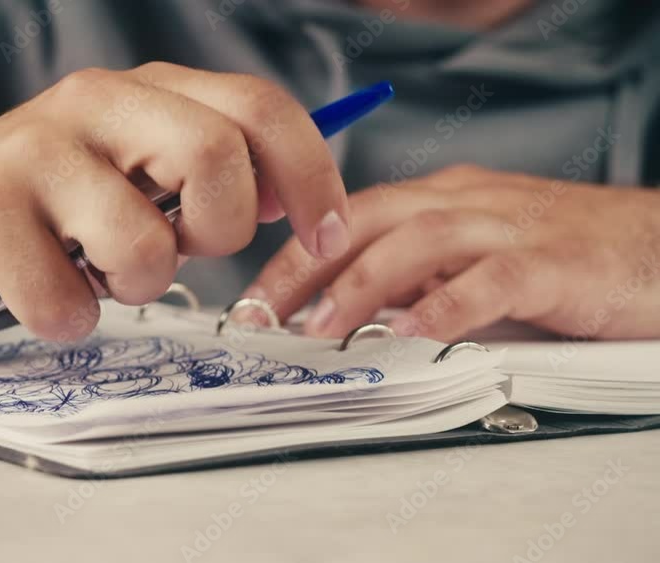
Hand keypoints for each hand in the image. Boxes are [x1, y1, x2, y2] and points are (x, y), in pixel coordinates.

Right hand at [0, 62, 349, 339]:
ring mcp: (35, 154)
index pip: (258, 109)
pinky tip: (48, 292)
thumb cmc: (61, 199)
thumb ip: (212, 172)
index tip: (325, 235)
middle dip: (218, 232)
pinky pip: (65, 302)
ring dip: (135, 286)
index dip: (311, 176)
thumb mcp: (141, 168)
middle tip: (181, 251)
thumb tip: (289, 201)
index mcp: (148, 91)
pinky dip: (68, 319)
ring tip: (100, 272)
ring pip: (143, 244)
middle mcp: (95, 104)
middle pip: (213, 157)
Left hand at [246, 165, 659, 340]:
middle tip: (263, 316)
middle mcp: (470, 203)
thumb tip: (352, 316)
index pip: (352, 217)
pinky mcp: (557, 264)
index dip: (297, 255)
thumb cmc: (568, 258)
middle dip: (305, 266)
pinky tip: (414, 336)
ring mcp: (513, 229)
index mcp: (446, 200)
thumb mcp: (479, 261)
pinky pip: (492, 280)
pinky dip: (447, 307)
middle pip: (368, 220)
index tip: (256, 300)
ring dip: (361, 287)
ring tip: (322, 332)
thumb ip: (422, 279)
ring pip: (419, 242)